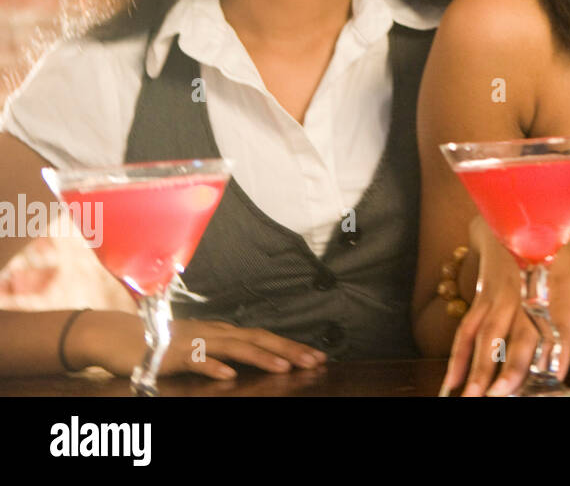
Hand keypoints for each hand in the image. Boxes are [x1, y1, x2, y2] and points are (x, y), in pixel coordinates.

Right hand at [67, 310, 327, 378]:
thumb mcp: (196, 346)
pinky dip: (213, 367)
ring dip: (260, 357)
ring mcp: (193, 341)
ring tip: (285, 367)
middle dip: (288, 349)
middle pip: (257, 339)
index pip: (262, 337)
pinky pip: (195, 361)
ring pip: (233, 348)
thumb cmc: (157, 341)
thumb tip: (244, 361)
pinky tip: (229, 376)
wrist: (113, 334)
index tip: (317, 355)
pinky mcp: (170, 354)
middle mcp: (212, 333)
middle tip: (316, 360)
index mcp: (220, 332)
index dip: (290, 345)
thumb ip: (220, 350)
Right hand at [439, 216, 569, 396]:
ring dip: (479, 366)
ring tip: (473, 395)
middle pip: (521, 333)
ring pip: (488, 333)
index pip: (561, 324)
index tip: (554, 377)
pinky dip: (457, 355)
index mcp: (562, 291)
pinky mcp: (481, 297)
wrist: (519, 219)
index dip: (557, 350)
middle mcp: (530, 293)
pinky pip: (467, 329)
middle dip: (511, 365)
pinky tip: (452, 381)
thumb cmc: (556, 260)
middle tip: (502, 394)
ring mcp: (502, 295)